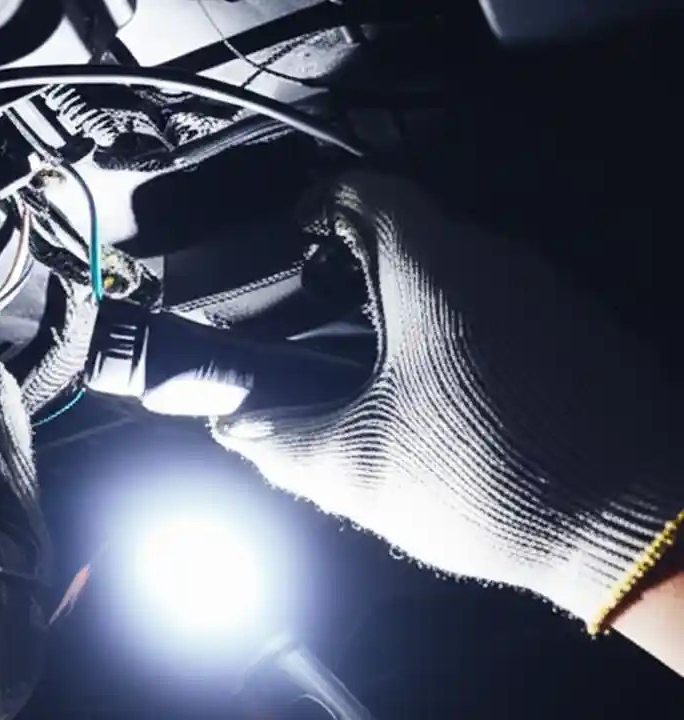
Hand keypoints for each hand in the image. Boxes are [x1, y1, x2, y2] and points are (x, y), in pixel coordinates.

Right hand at [212, 172, 683, 633]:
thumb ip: (275, 441)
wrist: (638, 524)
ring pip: (460, 269)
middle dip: (356, 262)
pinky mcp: (584, 329)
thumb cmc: (481, 477)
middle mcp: (496, 259)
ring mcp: (550, 291)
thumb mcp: (355, 470)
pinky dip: (460, 329)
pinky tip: (447, 392)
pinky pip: (503, 305)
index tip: (289, 241)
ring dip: (413, 300)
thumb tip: (231, 425)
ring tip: (375, 360)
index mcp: (432, 269)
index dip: (314, 205)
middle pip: (411, 230)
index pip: (361, 192)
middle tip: (317, 311)